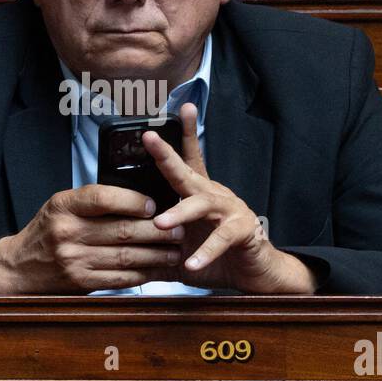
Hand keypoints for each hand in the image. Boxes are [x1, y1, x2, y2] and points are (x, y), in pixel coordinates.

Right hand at [0, 184, 184, 293]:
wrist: (18, 269)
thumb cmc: (47, 230)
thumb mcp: (60, 206)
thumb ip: (93, 201)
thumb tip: (141, 199)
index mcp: (63, 205)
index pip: (101, 198)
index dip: (132, 201)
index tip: (155, 205)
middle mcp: (67, 232)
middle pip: (121, 230)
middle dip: (156, 231)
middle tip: (179, 229)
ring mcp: (73, 260)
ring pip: (125, 256)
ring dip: (156, 255)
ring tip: (174, 250)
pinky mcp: (80, 282)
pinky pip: (119, 278)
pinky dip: (142, 274)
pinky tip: (156, 269)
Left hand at [140, 103, 317, 294]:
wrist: (256, 273)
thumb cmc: (218, 257)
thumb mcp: (182, 252)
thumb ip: (156, 251)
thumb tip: (124, 257)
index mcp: (199, 193)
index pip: (189, 158)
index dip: (185, 132)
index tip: (181, 107)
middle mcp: (215, 195)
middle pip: (188, 172)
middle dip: (167, 155)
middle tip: (150, 139)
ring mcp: (231, 211)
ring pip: (202, 204)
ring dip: (180, 212)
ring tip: (160, 223)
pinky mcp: (244, 231)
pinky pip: (222, 239)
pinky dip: (205, 253)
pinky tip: (191, 263)